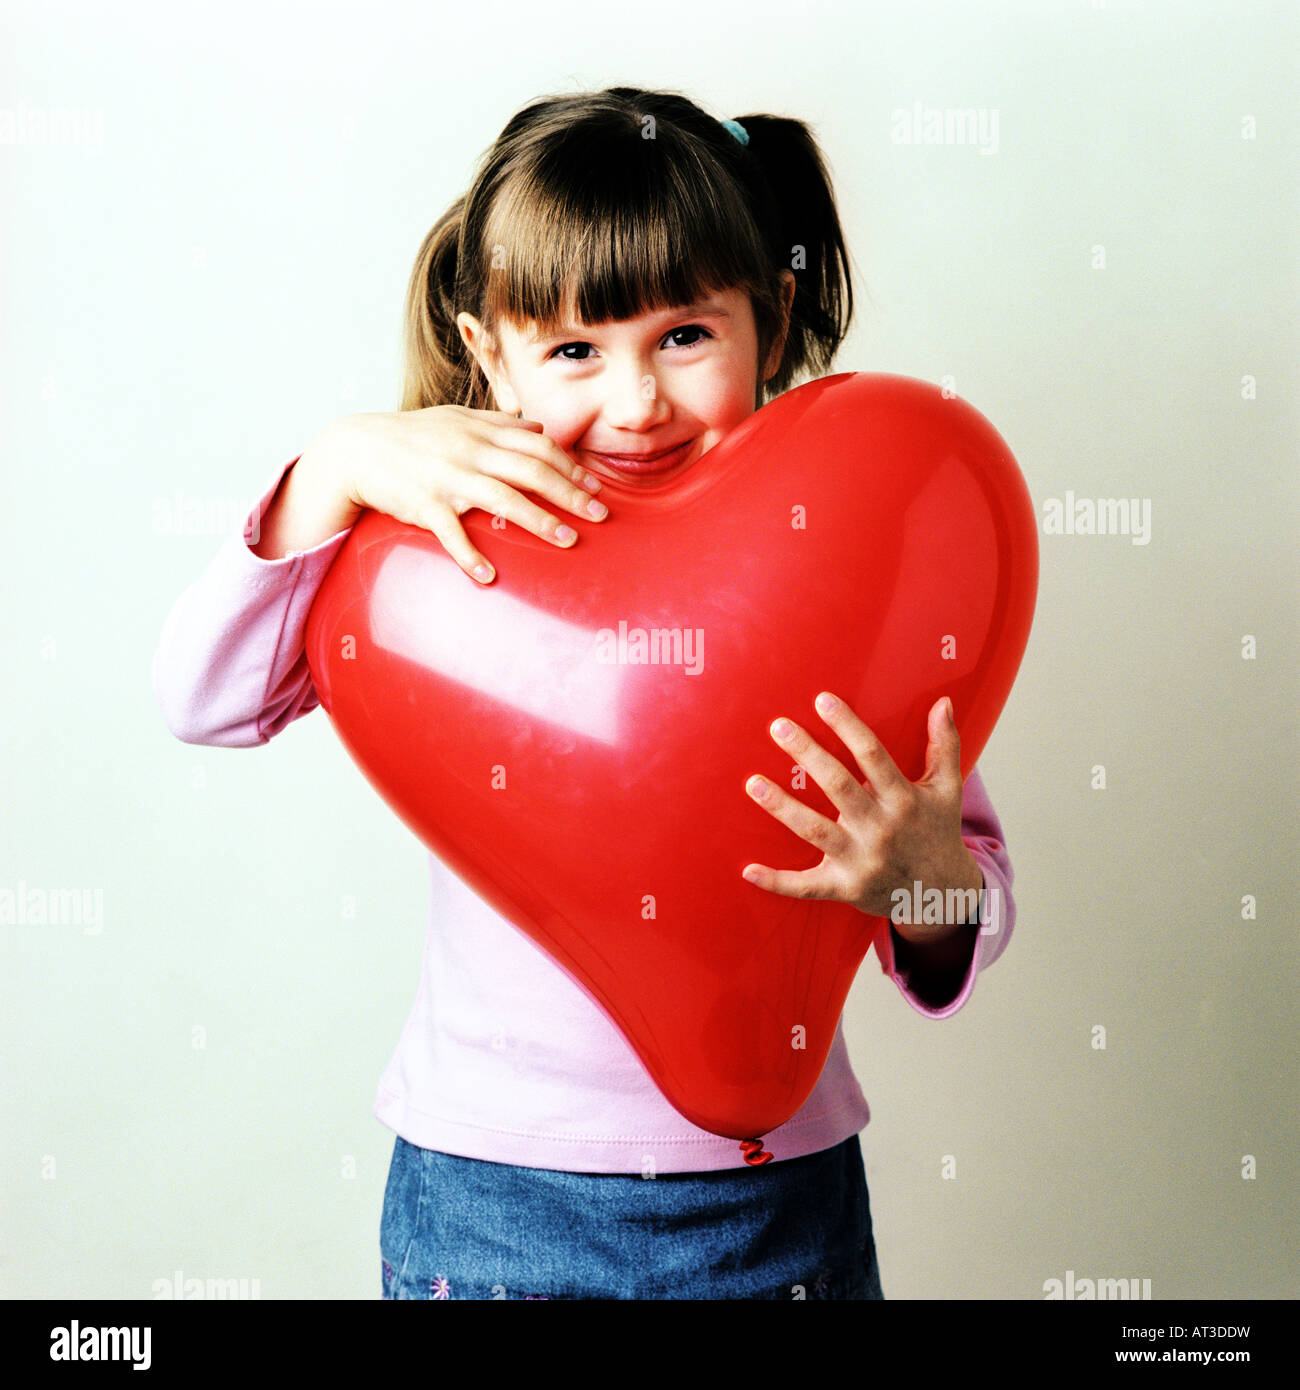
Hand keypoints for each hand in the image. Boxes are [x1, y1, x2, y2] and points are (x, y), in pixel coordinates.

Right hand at [317, 406, 608, 582]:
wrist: (358, 450)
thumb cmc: (412, 436)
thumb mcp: (456, 420)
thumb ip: (499, 424)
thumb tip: (539, 429)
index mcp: (481, 433)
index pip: (538, 447)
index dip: (571, 467)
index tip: (596, 486)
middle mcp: (470, 453)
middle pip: (531, 471)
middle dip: (570, 493)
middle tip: (600, 515)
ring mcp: (447, 479)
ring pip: (502, 499)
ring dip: (539, 521)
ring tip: (568, 540)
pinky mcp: (423, 505)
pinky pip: (450, 533)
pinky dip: (468, 555)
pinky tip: (488, 576)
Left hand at [739, 692, 980, 945]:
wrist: (942, 894)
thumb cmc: (938, 832)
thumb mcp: (948, 789)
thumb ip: (944, 745)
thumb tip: (944, 702)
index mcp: (904, 800)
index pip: (873, 755)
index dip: (848, 726)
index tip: (822, 700)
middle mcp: (881, 829)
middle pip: (839, 787)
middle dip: (808, 755)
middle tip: (779, 727)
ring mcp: (861, 861)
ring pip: (816, 831)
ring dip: (783, 807)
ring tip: (753, 784)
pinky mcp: (845, 888)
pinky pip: (806, 886)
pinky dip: (777, 881)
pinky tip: (747, 870)